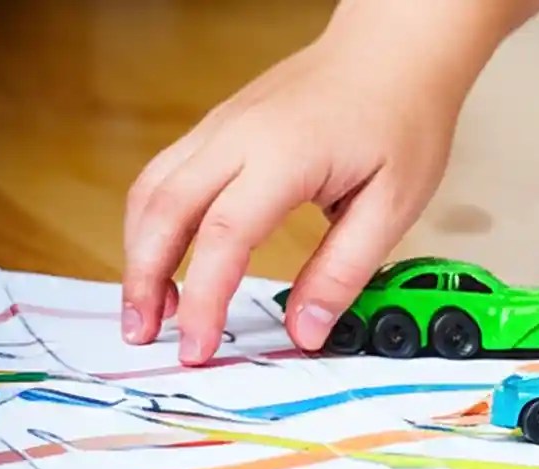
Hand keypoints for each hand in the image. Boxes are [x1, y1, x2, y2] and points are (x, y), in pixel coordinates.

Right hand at [121, 19, 467, 363]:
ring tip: (147, 310)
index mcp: (286, 154)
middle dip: (143, 280)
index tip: (198, 347)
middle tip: (144, 337)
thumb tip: (306, 331)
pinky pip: (165, 174)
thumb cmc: (400, 118)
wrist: (393, 51)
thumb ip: (344, 271)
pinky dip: (152, 223)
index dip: (204, 299)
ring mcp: (221, 125)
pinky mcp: (219, 127)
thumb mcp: (393, 205)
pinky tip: (163, 259)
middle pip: (164, 210)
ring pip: (151, 190)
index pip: (225, 235)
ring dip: (138, 252)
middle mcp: (238, 134)